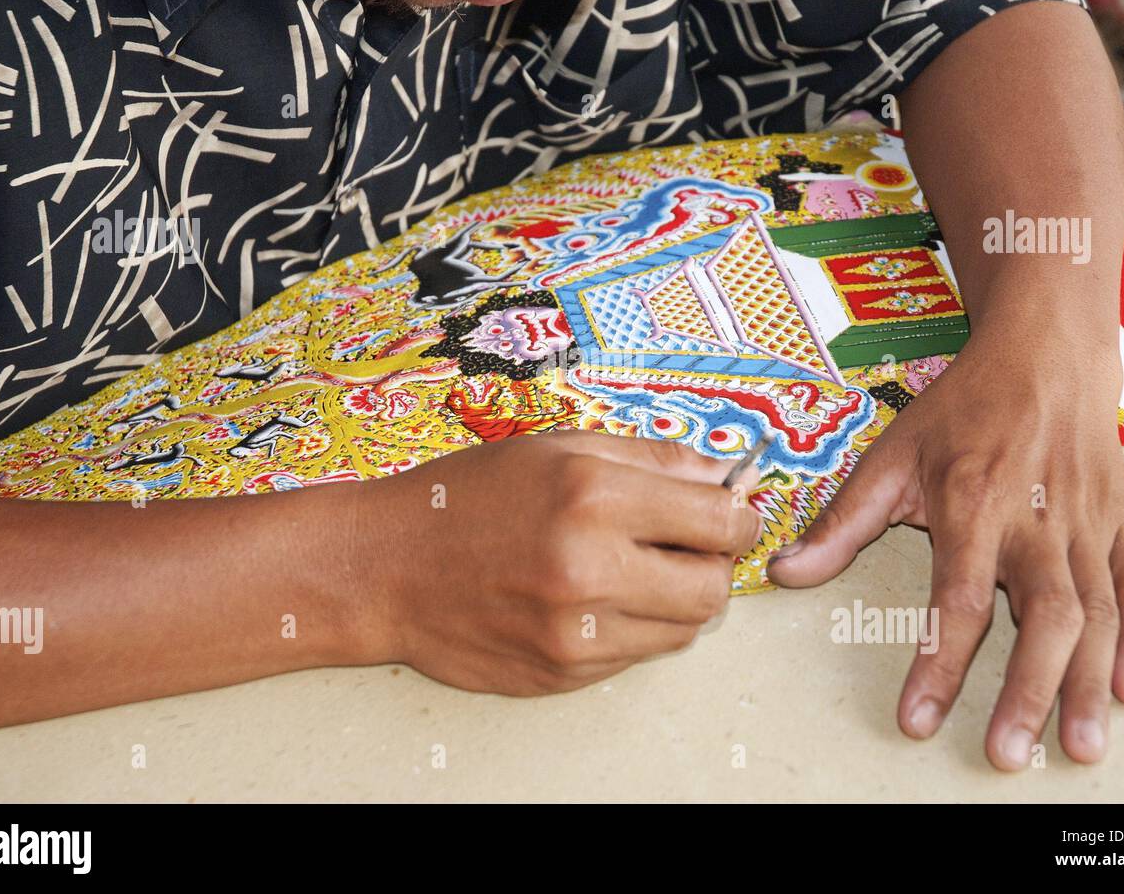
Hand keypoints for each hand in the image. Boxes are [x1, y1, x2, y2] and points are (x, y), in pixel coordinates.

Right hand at [353, 430, 761, 694]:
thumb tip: (720, 479)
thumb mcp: (555, 448)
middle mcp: (591, 570)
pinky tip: (596, 599)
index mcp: (594, 497)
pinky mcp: (563, 674)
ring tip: (633, 570)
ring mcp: (576, 633)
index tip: (728, 512)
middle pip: (714, 588)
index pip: (721, 521)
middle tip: (687, 545)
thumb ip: (648, 461)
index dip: (737, 515)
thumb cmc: (467, 499)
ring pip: (683, 630)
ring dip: (676, 600)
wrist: (385, 568)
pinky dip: (635, 627)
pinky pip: (637, 656)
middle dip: (713, 564)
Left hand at [769, 339, 1123, 769]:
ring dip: (1089, 681)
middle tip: (1011, 754)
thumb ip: (842, 523)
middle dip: (1029, 691)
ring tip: (1082, 744)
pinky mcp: (1120, 521)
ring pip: (1096, 613)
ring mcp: (1086, 523)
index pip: (958, 600)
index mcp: (973, 505)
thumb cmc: (961, 408)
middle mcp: (1036, 520)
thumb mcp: (890, 457)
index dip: (938, 664)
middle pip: (1043, 617)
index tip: (917, 720)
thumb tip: (785, 572)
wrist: (1043, 353)